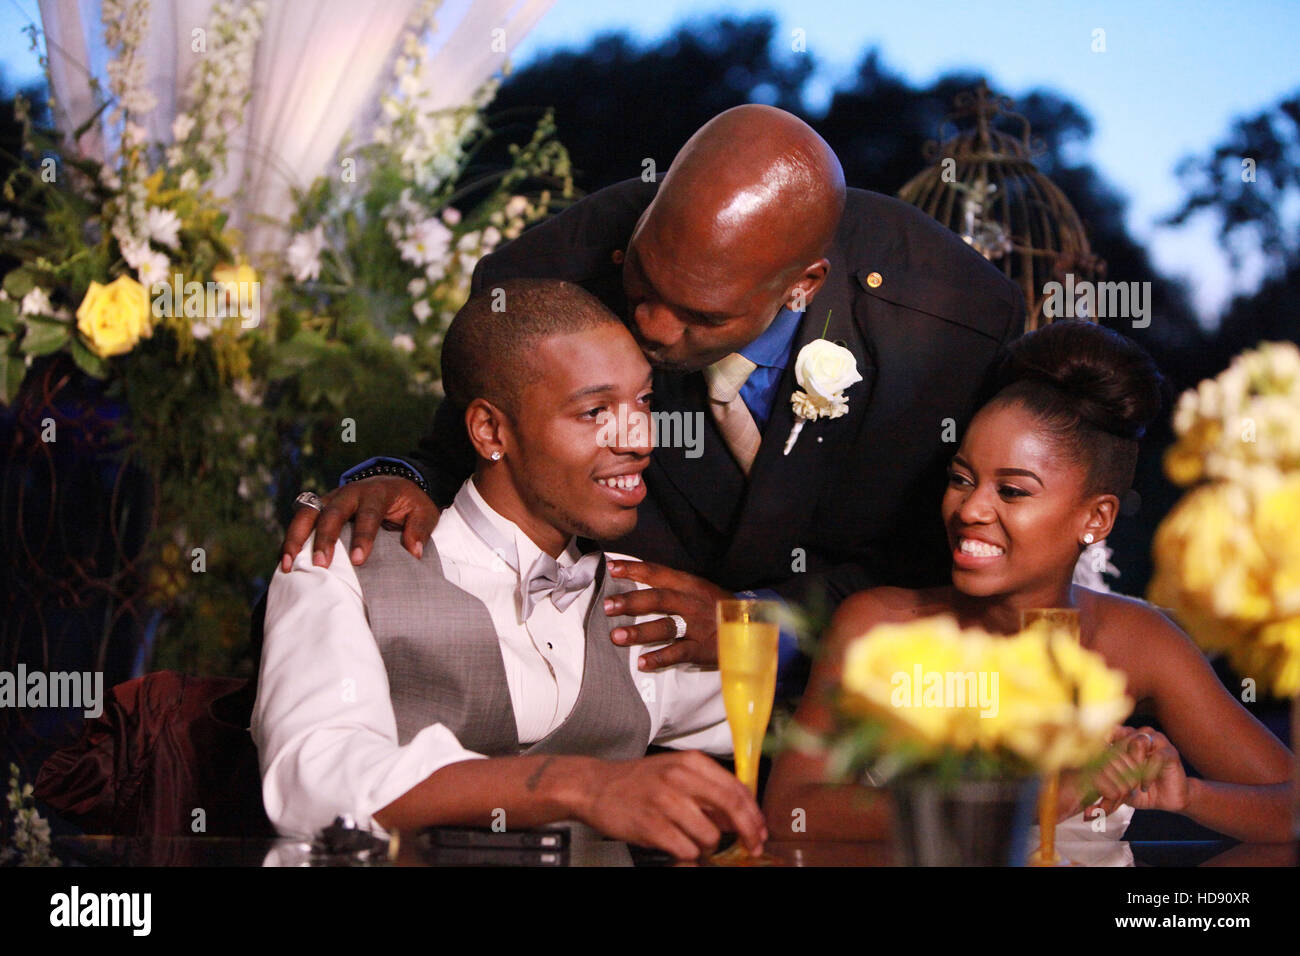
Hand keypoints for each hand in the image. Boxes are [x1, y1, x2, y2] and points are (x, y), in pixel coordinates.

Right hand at [279, 476, 439, 571]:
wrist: (393, 484)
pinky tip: (285, 562)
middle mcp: (350, 492)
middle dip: (324, 538)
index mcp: (377, 492)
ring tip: (288, 565)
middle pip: (332, 512)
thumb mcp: (424, 512)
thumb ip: (420, 529)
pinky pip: (301, 521)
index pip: (368, 514)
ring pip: (307, 513)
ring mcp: (331, 498)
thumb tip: (414, 551)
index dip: (363, 536)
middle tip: (321, 564)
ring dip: (296, 538)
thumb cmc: (409, 502)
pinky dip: (291, 540)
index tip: (360, 560)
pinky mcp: (320, 507)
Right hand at [577, 751, 766, 860]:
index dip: (754, 813)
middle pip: (731, 808)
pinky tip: (678, 845)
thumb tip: (740, 814)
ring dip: (708, 845)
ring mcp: (665, 802)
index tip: (760, 829)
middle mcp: (680, 778)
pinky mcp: (651, 826)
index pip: (736, 788)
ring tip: (694, 840)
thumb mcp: (675, 771)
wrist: (595, 786)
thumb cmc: (638, 781)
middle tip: (753, 845)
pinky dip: (688, 853)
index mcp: (690, 762)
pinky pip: (686, 849)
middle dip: (748, 832)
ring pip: (710, 835)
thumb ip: (708, 788)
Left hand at [604, 560, 732, 669]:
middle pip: (659, 599)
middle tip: (607, 606)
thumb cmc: (718, 609)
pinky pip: (679, 652)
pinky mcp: (703, 648)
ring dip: (640, 631)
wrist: (755, 628)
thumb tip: (638, 582)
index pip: (659, 573)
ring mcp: (698, 626)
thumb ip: (673, 587)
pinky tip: (642, 663)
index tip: (612, 568)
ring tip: (616, 636)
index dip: (635, 569)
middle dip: (632, 601)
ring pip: (666, 626)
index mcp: (690, 585)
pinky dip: (660, 658)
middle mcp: (692, 602)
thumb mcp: (699, 590)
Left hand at [1072, 726, 1187, 821]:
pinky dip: (1148, 773)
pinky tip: (1144, 786)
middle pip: (1122, 737)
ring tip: (1131, 782)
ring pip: (1138, 741)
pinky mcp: (1169, 753)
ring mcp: (1156, 741)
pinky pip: (1156, 756)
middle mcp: (1139, 736)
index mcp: (1124, 740)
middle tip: (1114, 779)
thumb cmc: (1140, 792)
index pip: (1109, 730)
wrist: (1168, 799)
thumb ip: (1101, 793)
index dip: (1099, 739)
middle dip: (1116, 760)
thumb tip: (1084, 814)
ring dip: (1132, 763)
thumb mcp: (1117, 791)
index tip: (1091, 754)